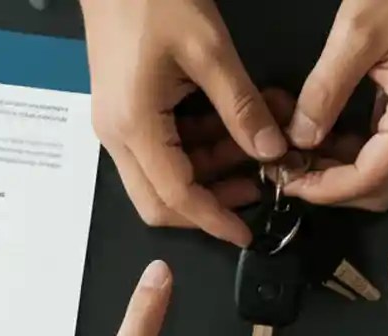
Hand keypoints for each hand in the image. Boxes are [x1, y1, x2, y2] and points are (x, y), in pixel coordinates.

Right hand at [82, 0, 288, 245]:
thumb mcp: (210, 51)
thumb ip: (241, 107)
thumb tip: (271, 151)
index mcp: (134, 126)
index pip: (175, 196)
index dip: (214, 220)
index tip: (247, 232)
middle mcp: (116, 135)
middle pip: (158, 200)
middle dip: (209, 203)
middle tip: (256, 189)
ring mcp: (117, 124)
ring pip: (162, 176)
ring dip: (209, 171)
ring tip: (257, 149)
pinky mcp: (125, 110)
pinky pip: (161, 149)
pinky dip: (197, 148)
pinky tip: (233, 129)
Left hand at [284, 0, 387, 210]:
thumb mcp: (357, 32)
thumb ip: (325, 90)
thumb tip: (300, 137)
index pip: (371, 179)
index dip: (326, 190)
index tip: (286, 181)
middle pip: (381, 189)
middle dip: (332, 188)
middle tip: (287, 170)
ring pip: (384, 174)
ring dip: (339, 172)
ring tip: (297, 150)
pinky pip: (387, 151)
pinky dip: (352, 153)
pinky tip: (321, 134)